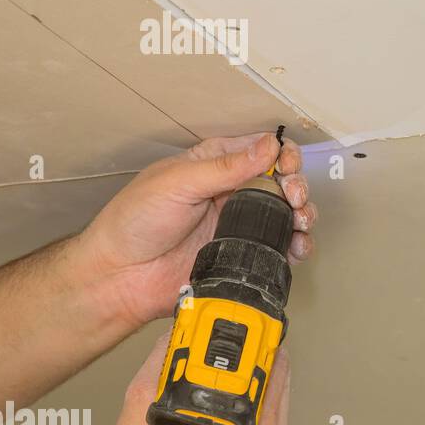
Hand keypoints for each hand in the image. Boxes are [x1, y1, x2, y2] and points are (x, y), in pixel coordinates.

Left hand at [79, 132, 316, 328]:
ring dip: (303, 215)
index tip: (287, 169)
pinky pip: (280, 248)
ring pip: (287, 214)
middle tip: (294, 198)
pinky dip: (298, 246)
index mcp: (215, 164)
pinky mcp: (243, 255)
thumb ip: (225, 167)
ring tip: (300, 222)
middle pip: (283, 181)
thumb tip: (268, 146)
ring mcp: (240, 225)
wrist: (120, 278)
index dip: (283, 155)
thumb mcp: (177, 183)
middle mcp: (232, 192)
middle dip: (297, 186)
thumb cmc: (134, 222)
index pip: (262, 150)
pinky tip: (298, 247)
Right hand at [103, 332, 291, 424]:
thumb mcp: (142, 404)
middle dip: (259, 352)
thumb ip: (160, 361)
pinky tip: (232, 390)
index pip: (273, 365)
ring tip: (234, 358)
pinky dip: (254, 398)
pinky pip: (268, 418)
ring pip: (275, 397)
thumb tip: (177, 333)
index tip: (250, 321)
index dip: (261, 337)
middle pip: (279, 378)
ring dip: (257, 374)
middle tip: (240, 334)